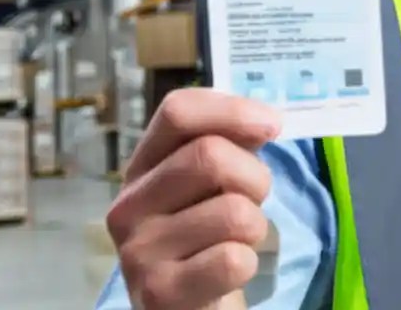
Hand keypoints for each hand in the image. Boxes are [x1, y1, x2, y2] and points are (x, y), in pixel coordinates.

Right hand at [106, 88, 281, 309]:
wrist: (191, 301)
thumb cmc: (209, 232)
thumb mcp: (216, 179)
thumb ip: (233, 141)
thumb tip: (264, 120)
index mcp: (143, 165)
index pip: (178, 111)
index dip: (232, 110)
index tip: (272, 126)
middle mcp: (129, 204)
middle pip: (210, 157)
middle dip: (255, 178)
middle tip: (252, 201)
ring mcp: (137, 250)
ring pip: (233, 212)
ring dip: (255, 226)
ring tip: (235, 239)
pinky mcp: (158, 292)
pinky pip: (232, 260)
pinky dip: (247, 264)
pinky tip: (227, 270)